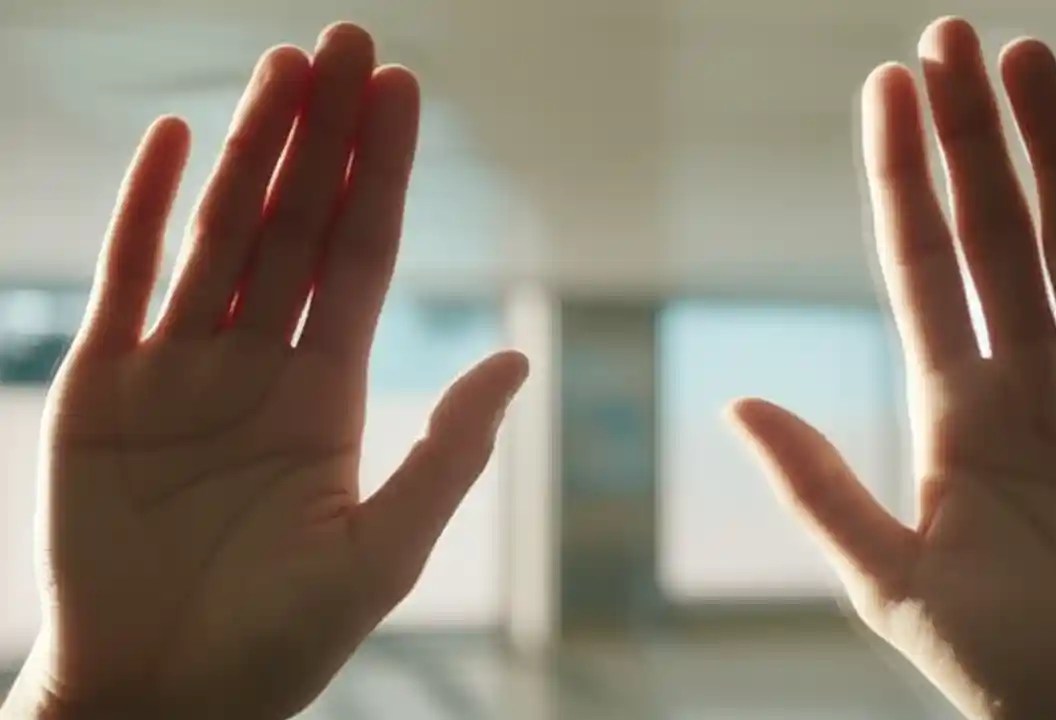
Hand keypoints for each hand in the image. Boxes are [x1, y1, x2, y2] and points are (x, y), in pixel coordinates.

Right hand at [1, 24, 526, 719]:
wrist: (164, 697)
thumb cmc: (281, 642)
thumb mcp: (383, 549)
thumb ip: (448, 451)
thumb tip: (519, 361)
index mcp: (330, 392)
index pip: (363, 255)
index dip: (382, 174)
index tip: (402, 91)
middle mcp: (261, 364)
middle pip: (297, 224)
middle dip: (323, 136)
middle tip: (348, 40)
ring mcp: (182, 370)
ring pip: (221, 234)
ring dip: (249, 149)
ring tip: (282, 67)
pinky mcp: (102, 389)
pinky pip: (125, 280)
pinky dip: (145, 209)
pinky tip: (171, 137)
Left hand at [733, 17, 1055, 719]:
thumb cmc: (1003, 664)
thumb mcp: (890, 579)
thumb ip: (818, 486)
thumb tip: (738, 401)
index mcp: (950, 407)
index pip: (919, 265)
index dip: (902, 179)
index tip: (886, 91)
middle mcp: (1024, 377)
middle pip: (991, 230)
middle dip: (969, 137)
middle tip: (949, 37)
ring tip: (1028, 61)